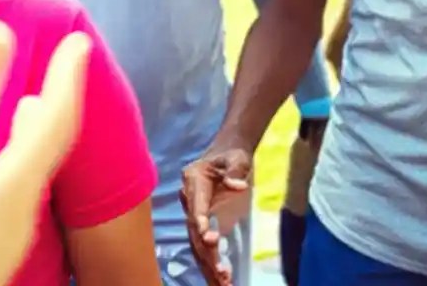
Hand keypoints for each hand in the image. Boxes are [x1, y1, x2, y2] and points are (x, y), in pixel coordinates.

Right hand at [180, 147, 252, 285]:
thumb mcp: (237, 158)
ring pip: (196, 241)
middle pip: (194, 229)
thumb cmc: (232, 155)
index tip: (210, 238)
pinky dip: (209, 261)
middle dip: (206, 252)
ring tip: (223, 282)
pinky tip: (221, 277)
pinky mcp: (200, 222)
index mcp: (194, 181)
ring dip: (208, 263)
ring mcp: (193, 211)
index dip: (201, 221)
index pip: (196, 205)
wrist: (226, 153)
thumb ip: (235, 170)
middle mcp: (189, 198)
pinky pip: (201, 244)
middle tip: (221, 272)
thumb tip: (238, 186)